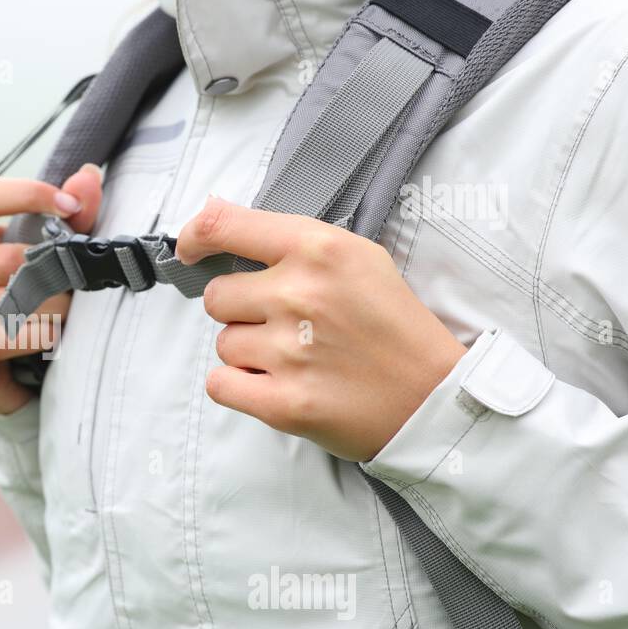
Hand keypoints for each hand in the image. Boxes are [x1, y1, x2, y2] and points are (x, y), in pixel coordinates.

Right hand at [0, 166, 102, 414]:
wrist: (12, 371)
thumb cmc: (28, 300)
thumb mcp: (47, 254)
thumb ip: (71, 217)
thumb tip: (88, 176)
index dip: (24, 194)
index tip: (70, 207)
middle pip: (5, 259)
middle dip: (55, 273)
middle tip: (80, 284)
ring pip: (7, 302)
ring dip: (53, 309)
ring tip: (67, 314)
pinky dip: (37, 336)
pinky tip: (51, 337)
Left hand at [177, 197, 466, 460]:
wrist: (435, 398)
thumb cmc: (394, 327)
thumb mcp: (357, 259)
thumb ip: (293, 244)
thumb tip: (219, 233)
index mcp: (318, 249)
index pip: (221, 225)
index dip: (195, 238)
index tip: (192, 251)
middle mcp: (298, 294)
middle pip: (216, 296)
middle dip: (241, 311)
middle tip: (288, 326)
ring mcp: (288, 351)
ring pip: (222, 343)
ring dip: (248, 353)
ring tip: (298, 359)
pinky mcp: (282, 403)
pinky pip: (220, 384)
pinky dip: (239, 387)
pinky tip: (278, 384)